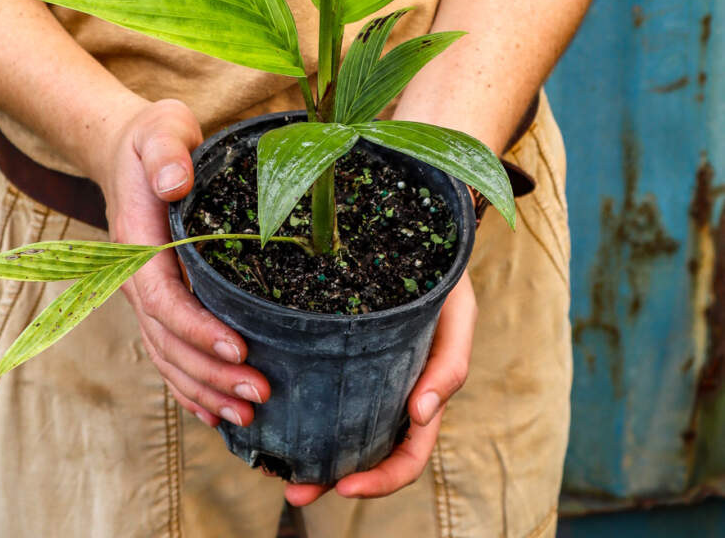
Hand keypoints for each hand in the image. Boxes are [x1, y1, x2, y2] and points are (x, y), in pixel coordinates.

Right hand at [97, 98, 270, 426]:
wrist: (129, 151)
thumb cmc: (152, 138)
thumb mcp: (160, 129)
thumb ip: (166, 151)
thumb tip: (175, 182)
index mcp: (136, 244)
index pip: (162, 297)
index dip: (196, 327)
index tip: (238, 346)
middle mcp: (136, 277)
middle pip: (167, 340)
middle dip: (210, 372)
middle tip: (259, 393)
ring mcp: (146, 293)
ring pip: (168, 356)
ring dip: (204, 389)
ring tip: (248, 415)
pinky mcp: (162, 298)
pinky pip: (170, 351)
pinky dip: (190, 385)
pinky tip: (217, 411)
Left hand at [285, 269, 476, 504]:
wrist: (420, 237)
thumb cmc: (444, 278)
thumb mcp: (457, 317)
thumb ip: (450, 365)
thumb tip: (421, 415)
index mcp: (422, 395)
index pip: (407, 455)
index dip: (381, 480)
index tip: (345, 486)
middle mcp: (391, 393)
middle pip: (363, 453)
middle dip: (328, 479)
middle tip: (290, 491)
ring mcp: (363, 374)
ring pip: (336, 427)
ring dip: (307, 454)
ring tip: (269, 466)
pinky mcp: (337, 351)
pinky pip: (318, 387)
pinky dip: (297, 409)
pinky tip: (270, 411)